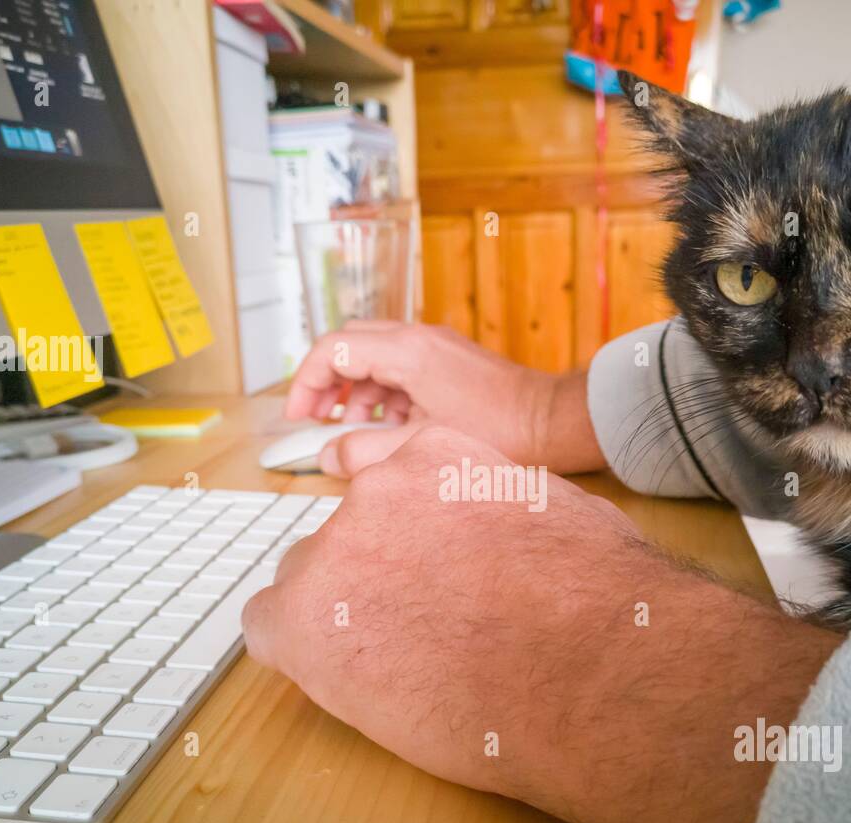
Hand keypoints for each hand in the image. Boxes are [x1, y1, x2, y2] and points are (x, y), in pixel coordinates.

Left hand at [242, 425, 841, 822]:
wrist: (596, 668)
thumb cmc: (606, 604)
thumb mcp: (559, 518)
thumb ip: (499, 512)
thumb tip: (497, 537)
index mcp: (441, 454)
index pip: (376, 467)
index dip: (392, 526)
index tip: (406, 560)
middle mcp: (377, 488)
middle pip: (340, 536)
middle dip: (367, 580)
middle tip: (414, 630)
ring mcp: (337, 549)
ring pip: (306, 585)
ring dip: (339, 620)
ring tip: (400, 666)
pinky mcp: (306, 616)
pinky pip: (269, 628)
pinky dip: (300, 655)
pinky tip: (348, 678)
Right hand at [283, 321, 603, 476]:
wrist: (553, 422)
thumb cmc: (501, 432)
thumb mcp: (421, 449)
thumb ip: (365, 452)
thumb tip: (329, 456)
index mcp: (408, 351)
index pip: (334, 350)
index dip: (306, 383)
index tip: (297, 416)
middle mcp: (419, 338)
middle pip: (349, 344)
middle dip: (326, 382)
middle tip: (316, 420)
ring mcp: (435, 346)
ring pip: (373, 355)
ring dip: (355, 391)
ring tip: (353, 431)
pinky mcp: (448, 359)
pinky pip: (400, 366)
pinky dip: (383, 393)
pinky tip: (389, 427)